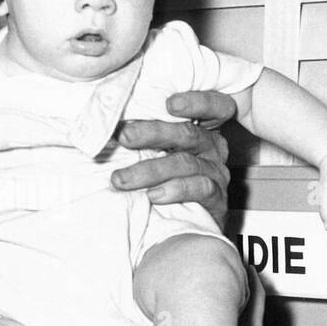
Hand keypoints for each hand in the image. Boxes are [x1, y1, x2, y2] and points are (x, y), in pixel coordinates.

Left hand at [110, 90, 234, 221]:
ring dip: (150, 171)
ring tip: (120, 179)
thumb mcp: (156, 151)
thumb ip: (143, 135)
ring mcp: (217, 173)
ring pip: (185, 164)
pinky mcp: (217, 200)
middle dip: (153, 133)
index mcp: (201, 129)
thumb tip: (109, 124)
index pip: (215, 106)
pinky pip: (199, 190)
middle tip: (124, 136)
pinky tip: (153, 196)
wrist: (182, 224)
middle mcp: (213, 148)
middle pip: (188, 134)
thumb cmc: (163, 178)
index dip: (198, 101)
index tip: (169, 103)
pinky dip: (175, 191)